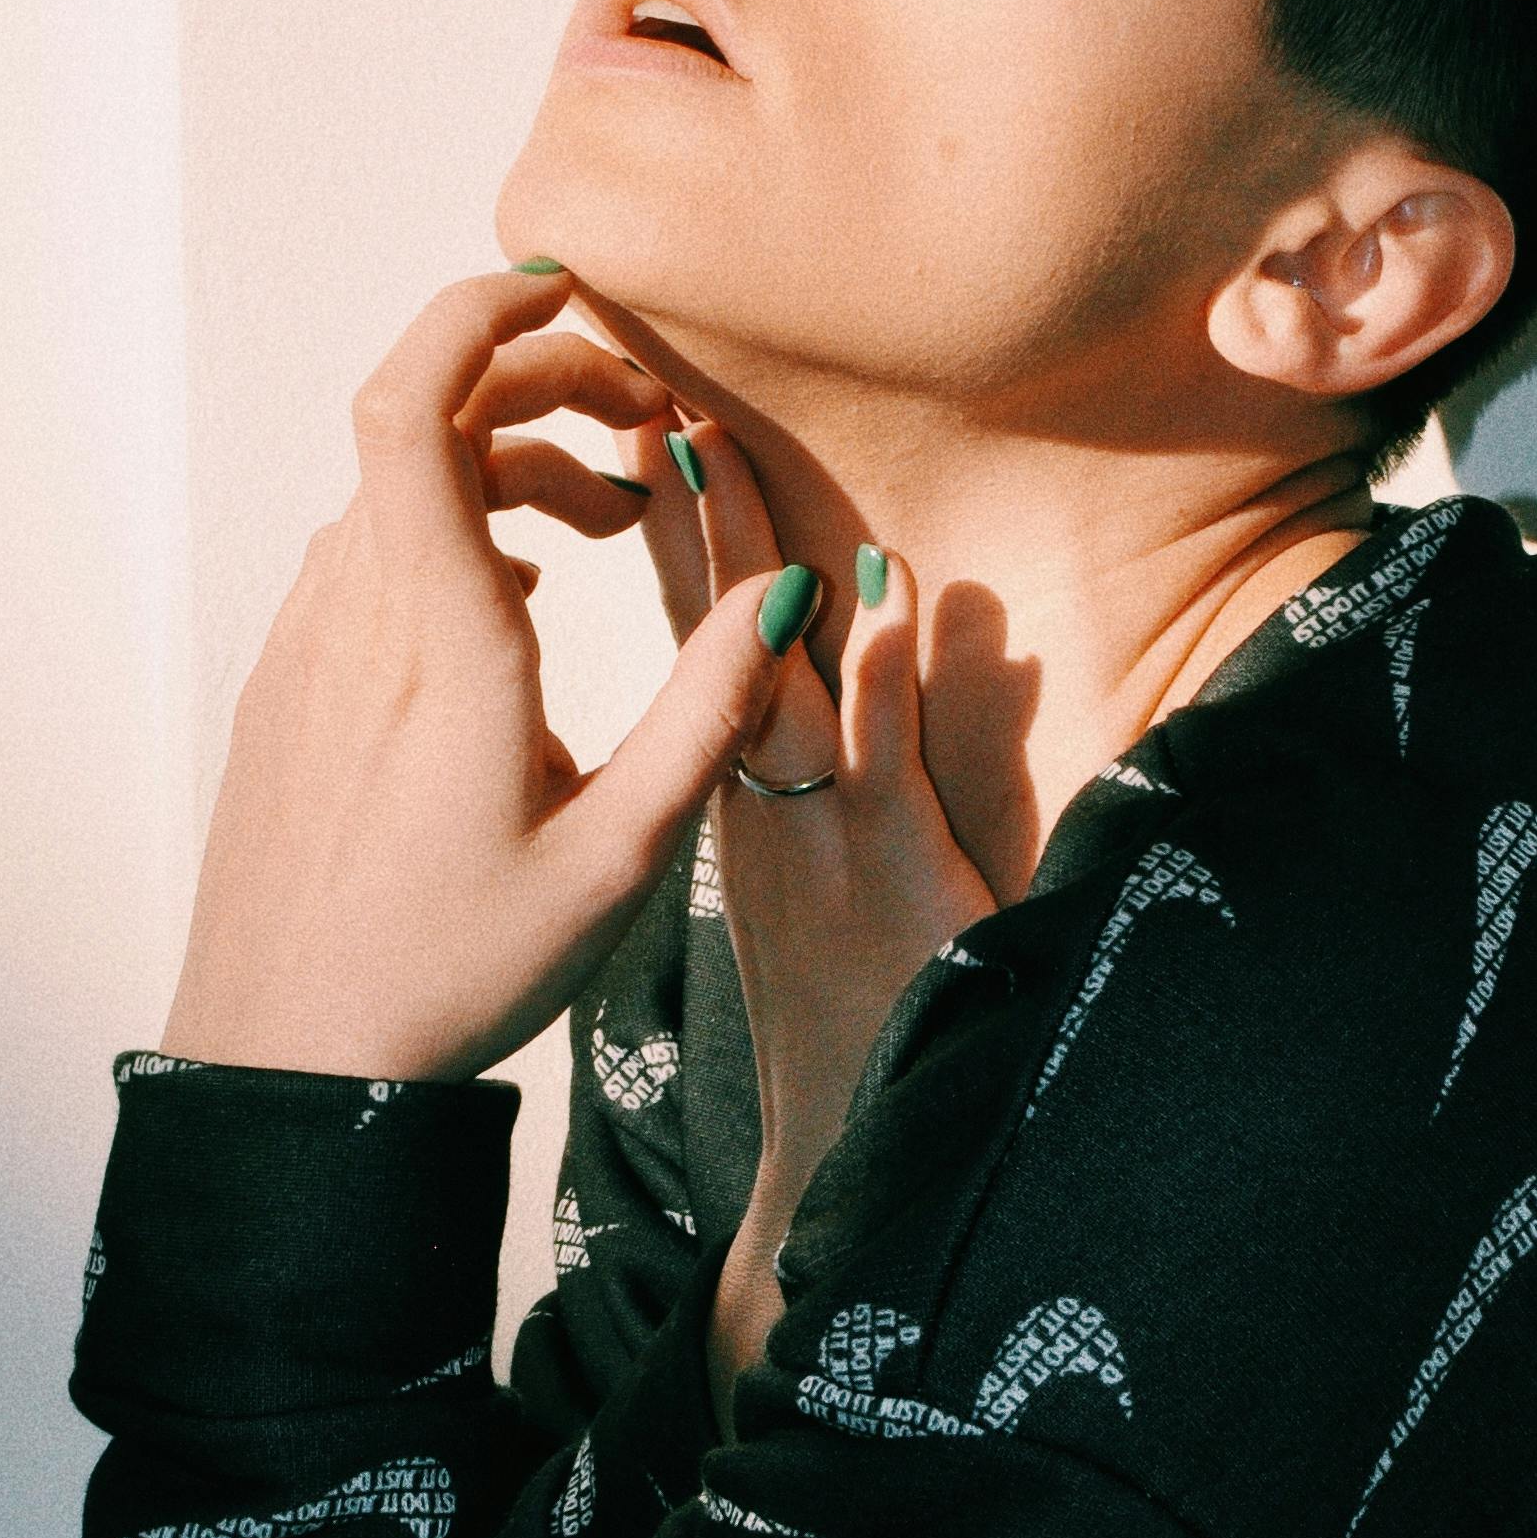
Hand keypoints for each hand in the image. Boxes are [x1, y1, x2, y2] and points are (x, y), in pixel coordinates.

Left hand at [159, 270, 799, 1081]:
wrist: (290, 1064)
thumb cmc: (452, 970)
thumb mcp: (621, 850)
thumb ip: (711, 708)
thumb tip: (792, 590)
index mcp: (439, 633)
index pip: (413, 399)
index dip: (477, 314)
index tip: (567, 294)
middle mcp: (354, 613)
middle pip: (422, 418)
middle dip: (538, 383)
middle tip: (645, 425)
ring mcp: (308, 647)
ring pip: (398, 489)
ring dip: (505, 468)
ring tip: (604, 532)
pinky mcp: (291, 687)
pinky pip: (368, 554)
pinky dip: (453, 531)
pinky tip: (519, 607)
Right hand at [629, 418, 993, 1419]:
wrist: (864, 1141)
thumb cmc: (852, 1006)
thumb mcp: (821, 878)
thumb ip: (824, 771)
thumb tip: (830, 674)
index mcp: (742, 790)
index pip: (698, 637)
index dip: (675, 537)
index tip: (643, 430)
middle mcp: (768, 795)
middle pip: (715, 630)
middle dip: (684, 516)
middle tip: (643, 396)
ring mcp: (824, 825)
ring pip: (779, 671)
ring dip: (748, 563)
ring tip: (710, 453)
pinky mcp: (893, 861)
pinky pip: (883, 753)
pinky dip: (880, 672)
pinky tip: (880, 593)